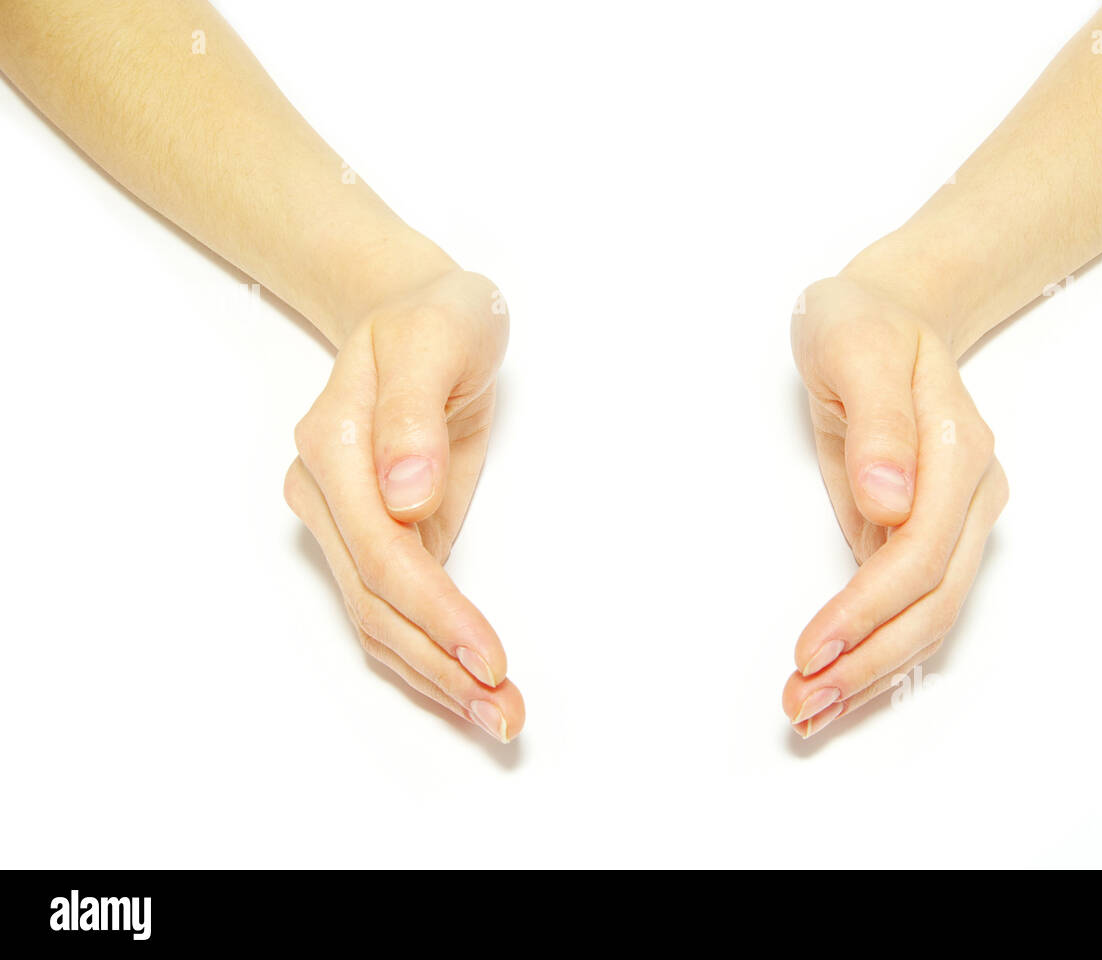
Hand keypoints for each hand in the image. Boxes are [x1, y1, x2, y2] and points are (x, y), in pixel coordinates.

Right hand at [283, 268, 522, 742]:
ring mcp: (341, 519)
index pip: (381, 550)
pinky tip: (463, 689)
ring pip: (376, 618)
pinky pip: (388, 609)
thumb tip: (403, 496)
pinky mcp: (369, 537)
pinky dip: (425, 654)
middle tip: (503, 713)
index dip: (435, 610)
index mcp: (335, 442)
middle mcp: (324, 490)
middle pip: (375, 600)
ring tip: (497, 717)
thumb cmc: (434, 320)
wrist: (414, 317)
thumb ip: (414, 414)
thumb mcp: (437, 338)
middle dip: (439, 663)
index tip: (489, 656)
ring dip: (433, 677)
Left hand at [786, 274, 1007, 737]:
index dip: (868, 607)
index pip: (921, 550)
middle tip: (802, 705)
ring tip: (807, 709)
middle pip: (934, 600)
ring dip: (872, 671)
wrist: (888, 317)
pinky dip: (875, 649)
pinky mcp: (930, 535)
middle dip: (870, 661)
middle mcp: (971, 493)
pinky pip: (911, 605)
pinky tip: (835, 681)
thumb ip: (877, 423)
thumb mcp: (857, 348)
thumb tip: (890, 500)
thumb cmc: (864, 325)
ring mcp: (956, 519)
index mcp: (957, 448)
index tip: (811, 647)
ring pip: (930, 615)